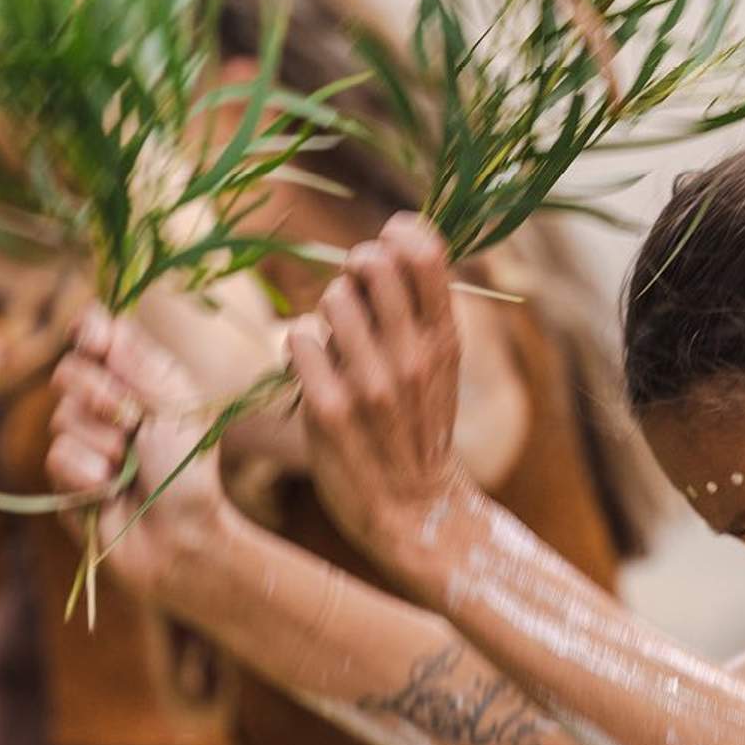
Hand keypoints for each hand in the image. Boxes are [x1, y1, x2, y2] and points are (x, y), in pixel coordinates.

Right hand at [48, 306, 233, 601]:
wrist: (179, 537)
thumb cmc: (187, 472)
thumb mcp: (178, 407)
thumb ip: (140, 361)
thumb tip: (100, 320)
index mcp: (138, 378)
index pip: (96, 334)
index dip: (89, 331)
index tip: (95, 339)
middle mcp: (105, 403)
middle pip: (69, 370)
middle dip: (103, 396)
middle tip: (135, 423)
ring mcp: (82, 439)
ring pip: (62, 416)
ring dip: (103, 444)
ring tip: (129, 468)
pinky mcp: (63, 477)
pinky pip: (58, 456)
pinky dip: (88, 474)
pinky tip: (108, 492)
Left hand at [290, 213, 471, 571]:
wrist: (413, 511)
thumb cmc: (418, 426)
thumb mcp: (439, 366)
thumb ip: (420, 307)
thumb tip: (390, 237)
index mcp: (444, 341)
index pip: (424, 253)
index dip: (399, 234)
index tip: (388, 246)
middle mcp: (411, 358)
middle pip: (371, 263)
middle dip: (354, 269)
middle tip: (352, 294)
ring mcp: (371, 385)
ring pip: (332, 298)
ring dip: (326, 312)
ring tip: (336, 343)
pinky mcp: (329, 411)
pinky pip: (299, 339)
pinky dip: (299, 348)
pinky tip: (314, 372)